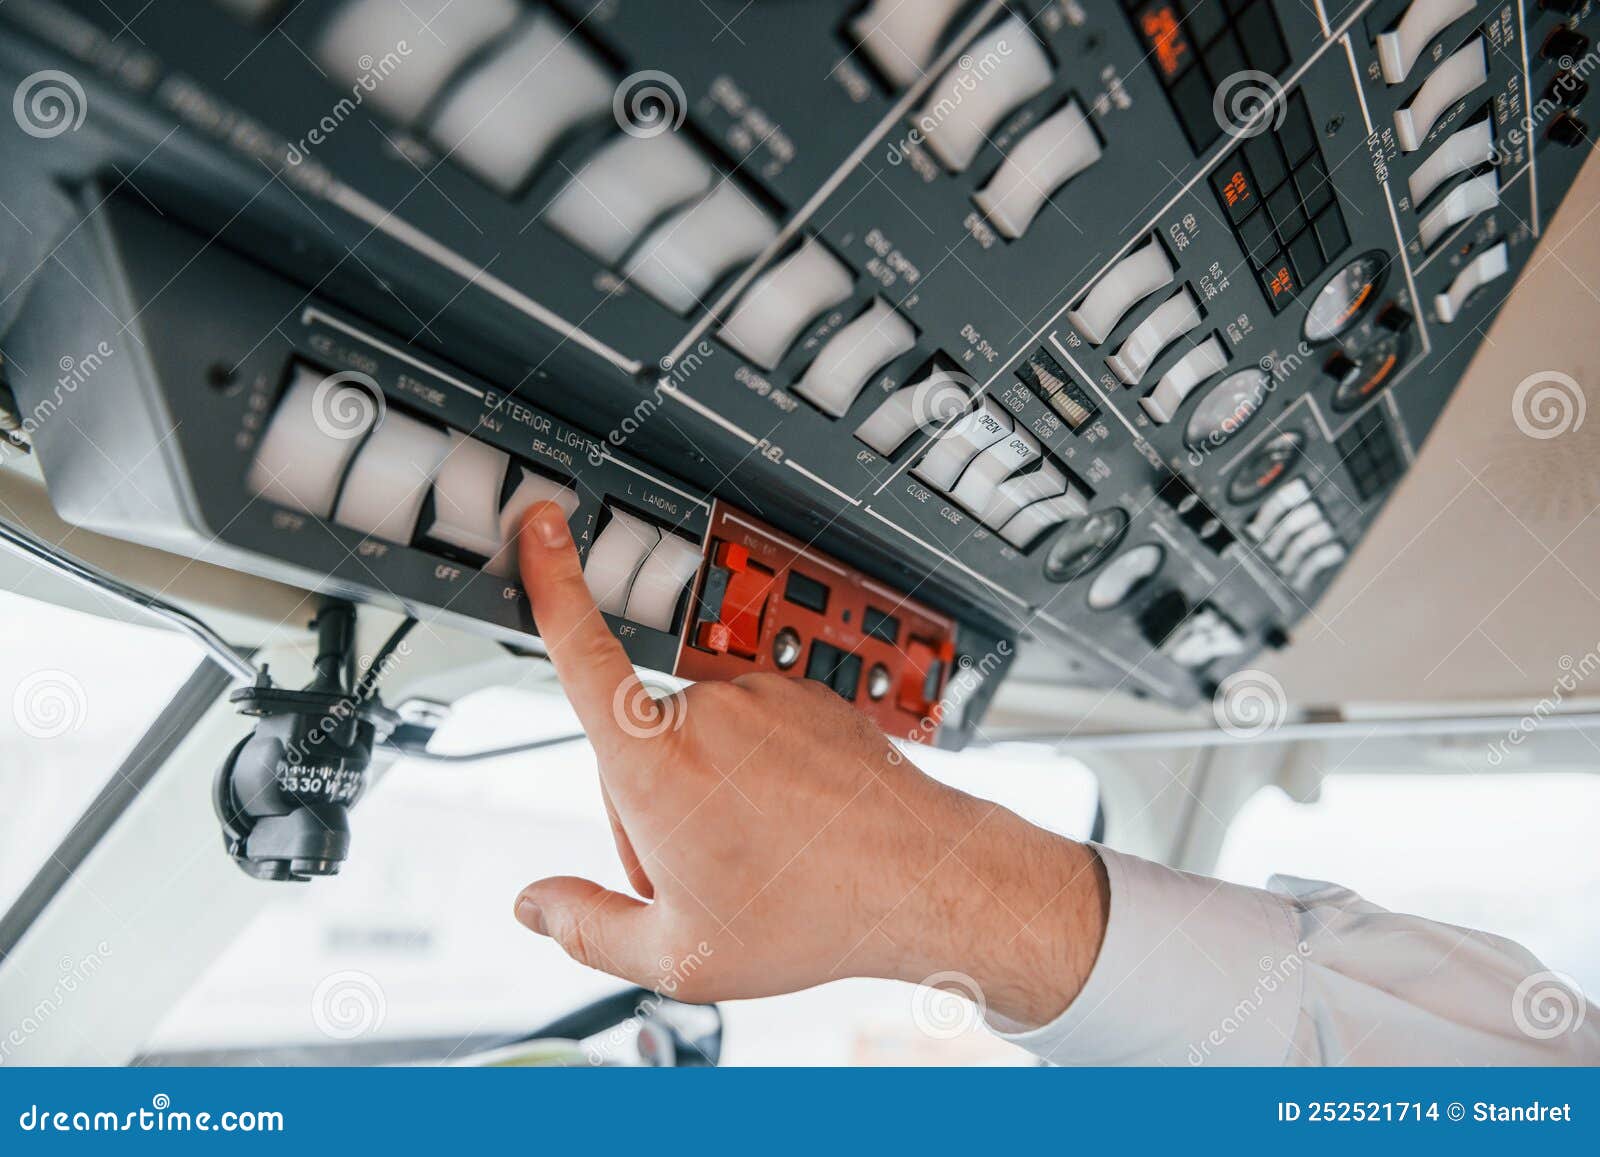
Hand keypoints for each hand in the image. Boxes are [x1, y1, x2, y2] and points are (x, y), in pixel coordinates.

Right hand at [510, 502, 1109, 1027]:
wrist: (920, 879)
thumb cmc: (807, 915)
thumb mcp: (678, 955)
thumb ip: (584, 928)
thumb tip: (533, 905)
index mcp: (656, 766)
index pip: (582, 656)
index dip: (552, 584)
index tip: (543, 522)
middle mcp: (706, 713)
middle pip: (637, 748)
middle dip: (653, 805)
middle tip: (706, 871)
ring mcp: (762, 698)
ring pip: (699, 742)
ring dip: (709, 789)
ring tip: (763, 853)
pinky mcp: (804, 698)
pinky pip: (754, 730)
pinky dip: (758, 770)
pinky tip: (792, 823)